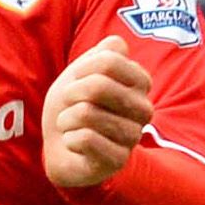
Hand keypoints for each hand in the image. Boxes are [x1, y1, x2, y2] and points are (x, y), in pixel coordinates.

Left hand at [42, 35, 152, 189]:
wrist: (60, 145)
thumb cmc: (73, 105)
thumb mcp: (82, 71)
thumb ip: (102, 53)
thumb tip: (117, 44)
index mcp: (140, 81)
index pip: (109, 60)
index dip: (81, 69)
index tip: (75, 81)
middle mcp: (144, 108)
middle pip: (99, 86)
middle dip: (70, 94)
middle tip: (68, 105)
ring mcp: (133, 135)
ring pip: (87, 113)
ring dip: (66, 119)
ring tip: (71, 125)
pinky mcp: (119, 159)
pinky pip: (85, 139)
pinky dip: (69, 139)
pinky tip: (74, 143)